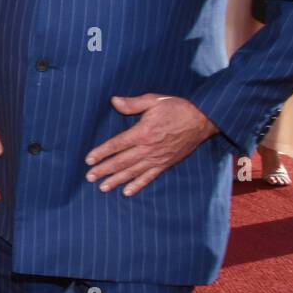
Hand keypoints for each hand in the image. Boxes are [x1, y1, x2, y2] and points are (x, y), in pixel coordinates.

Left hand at [85, 95, 217, 196]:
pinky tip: (126, 192)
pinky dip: (137, 185)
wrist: (203, 120)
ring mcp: (158, 158)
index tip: (88, 160)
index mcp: (143, 132)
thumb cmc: (177, 108)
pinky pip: (149, 177)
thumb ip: (132, 103)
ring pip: (133, 172)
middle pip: (122, 161)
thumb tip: (113, 101)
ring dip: (116, 180)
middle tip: (89, 177)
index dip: (102, 152)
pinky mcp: (166, 164)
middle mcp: (149, 148)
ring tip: (102, 187)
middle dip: (104, 170)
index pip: (117, 145)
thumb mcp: (153, 100)